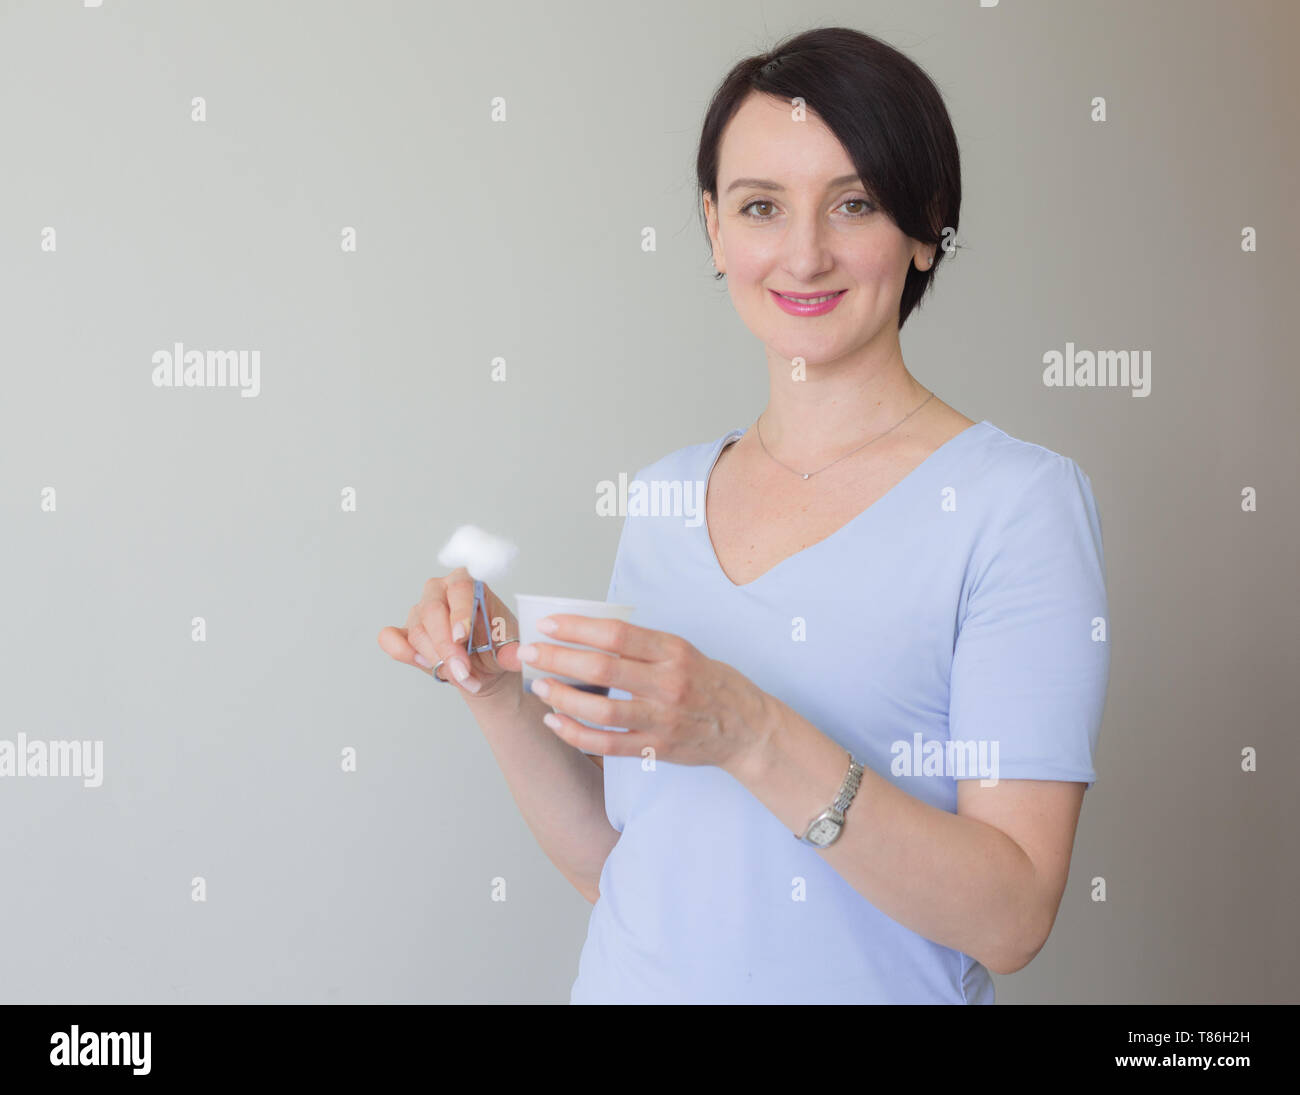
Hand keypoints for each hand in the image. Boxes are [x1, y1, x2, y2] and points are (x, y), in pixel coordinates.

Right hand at [377, 567, 521, 699]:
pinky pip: (390, 638)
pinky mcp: (404, 633)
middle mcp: (439, 591)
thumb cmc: (497, 647)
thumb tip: (516, 657)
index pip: (459, 589)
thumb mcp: (510, 648)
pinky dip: (401, 651)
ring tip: (462, 677)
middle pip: (433, 611)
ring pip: (417, 631)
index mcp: (467, 584)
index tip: (463, 637)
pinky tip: (422, 664)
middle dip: (447, 646)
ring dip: (436, 659)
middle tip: (462, 671)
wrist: (485, 668)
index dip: (459, 612)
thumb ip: (512, 652)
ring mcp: (419, 611)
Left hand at [516, 614, 773, 774]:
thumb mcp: (685, 651)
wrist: (748, 729)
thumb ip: (643, 646)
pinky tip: (556, 722)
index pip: (617, 634)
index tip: (548, 624)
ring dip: (563, 697)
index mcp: (674, 652)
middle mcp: (668, 683)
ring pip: (601, 710)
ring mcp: (662, 719)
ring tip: (539, 687)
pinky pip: (608, 744)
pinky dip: (576, 734)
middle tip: (528, 653)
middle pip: (602, 669)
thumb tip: (588, 633)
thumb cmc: (712, 684)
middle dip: (558, 659)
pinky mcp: (657, 749)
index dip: (577, 627)